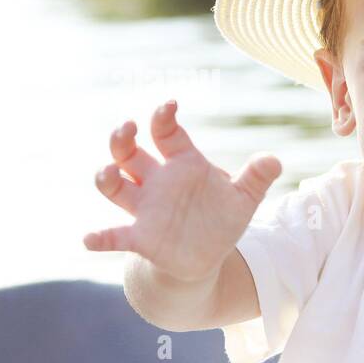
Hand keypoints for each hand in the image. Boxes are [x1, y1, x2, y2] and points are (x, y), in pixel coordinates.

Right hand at [83, 100, 282, 282]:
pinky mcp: (139, 237)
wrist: (206, 256)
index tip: (169, 106)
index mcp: (182, 163)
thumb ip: (256, 177)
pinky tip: (89, 240)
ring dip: (107, 177)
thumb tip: (274, 160)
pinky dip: (100, 238)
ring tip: (108, 171)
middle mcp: (156, 180)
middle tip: (128, 127)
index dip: (163, 117)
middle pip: (128, 152)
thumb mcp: (244, 198)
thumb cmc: (221, 218)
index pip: (166, 132)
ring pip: (115, 186)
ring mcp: (144, 208)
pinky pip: (114, 235)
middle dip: (123, 138)